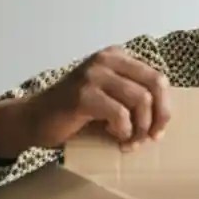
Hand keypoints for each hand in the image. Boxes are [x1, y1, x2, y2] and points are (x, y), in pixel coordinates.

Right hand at [29, 46, 171, 150]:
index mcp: (116, 57)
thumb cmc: (75, 114)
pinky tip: (111, 135)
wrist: (34, 119)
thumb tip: (164, 119)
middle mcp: (106, 59)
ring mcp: (94, 74)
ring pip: (141, 100)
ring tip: (127, 141)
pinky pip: (120, 114)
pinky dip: (122, 131)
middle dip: (158, 116)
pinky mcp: (83, 94)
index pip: (157, 78)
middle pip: (155, 85)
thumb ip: (133, 98)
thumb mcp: (109, 98)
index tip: (157, 131)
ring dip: (139, 128)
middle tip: (149, 138)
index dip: (164, 108)